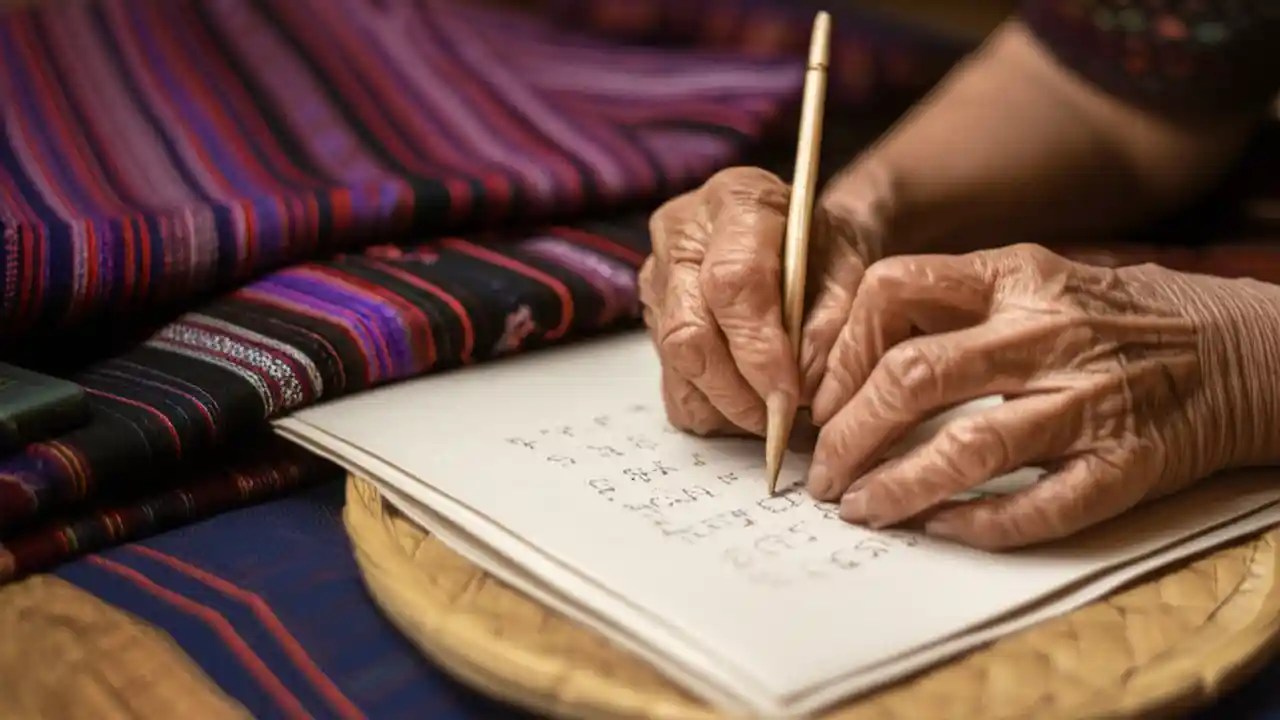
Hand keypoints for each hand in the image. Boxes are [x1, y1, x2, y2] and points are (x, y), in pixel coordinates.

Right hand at [639, 167, 880, 435]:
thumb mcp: (850, 272)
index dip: (759, 350)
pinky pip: (671, 384)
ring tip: (772, 412)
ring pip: (676, 366)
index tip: (790, 397)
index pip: (731, 283)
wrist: (799, 238)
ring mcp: (656, 278)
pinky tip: (748, 400)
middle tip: (781, 420)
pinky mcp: (651, 318)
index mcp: (736, 200)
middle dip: (737, 392)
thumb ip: (832, 324)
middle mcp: (680, 235)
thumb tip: (803, 387)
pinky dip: (711, 408)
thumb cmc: (824, 251)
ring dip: (726, 405)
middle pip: (688, 331)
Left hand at [806, 243, 1279, 548]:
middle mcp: (1048, 333)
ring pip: (967, 448)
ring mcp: (1090, 401)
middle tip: (822, 472)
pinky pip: (1038, 506)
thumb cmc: (1112, 318)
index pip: (893, 290)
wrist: (1241, 352)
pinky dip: (977, 524)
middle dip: (849, 433)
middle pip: (913, 377)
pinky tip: (938, 528)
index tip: (815, 397)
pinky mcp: (1126, 465)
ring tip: (859, 508)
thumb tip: (844, 359)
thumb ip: (952, 305)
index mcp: (1016, 276)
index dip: (837, 350)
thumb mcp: (1033, 279)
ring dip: (896, 487)